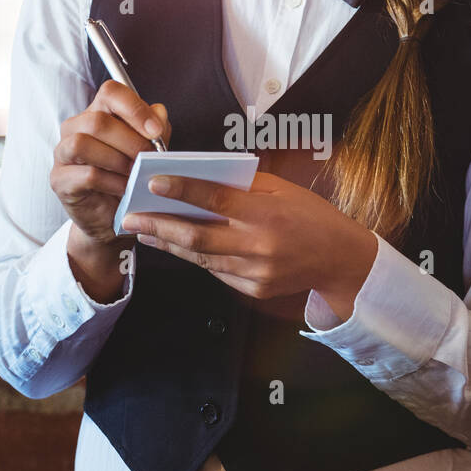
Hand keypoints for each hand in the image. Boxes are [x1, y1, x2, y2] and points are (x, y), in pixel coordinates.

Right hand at [50, 82, 171, 247]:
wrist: (113, 217)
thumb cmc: (127, 178)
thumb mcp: (148, 151)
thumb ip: (156, 131)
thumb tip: (160, 113)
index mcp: (98, 113)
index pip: (110, 92)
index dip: (134, 107)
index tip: (156, 130)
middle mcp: (75, 128)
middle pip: (97, 120)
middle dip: (130, 141)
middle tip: (148, 159)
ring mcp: (62, 153)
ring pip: (83, 143)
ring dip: (116, 160)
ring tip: (134, 174)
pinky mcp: (59, 179)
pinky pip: (85, 174)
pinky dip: (111, 182)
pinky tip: (124, 188)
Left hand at [121, 168, 377, 310]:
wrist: (339, 259)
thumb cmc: (310, 215)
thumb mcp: (282, 189)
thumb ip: (243, 186)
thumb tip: (201, 180)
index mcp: (267, 215)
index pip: (217, 201)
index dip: (183, 191)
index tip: (154, 183)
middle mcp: (259, 247)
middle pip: (198, 238)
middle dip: (159, 226)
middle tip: (131, 216)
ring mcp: (255, 272)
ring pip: (201, 258)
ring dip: (169, 244)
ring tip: (144, 230)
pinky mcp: (254, 289)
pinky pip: (216, 271)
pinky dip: (196, 257)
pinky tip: (177, 245)